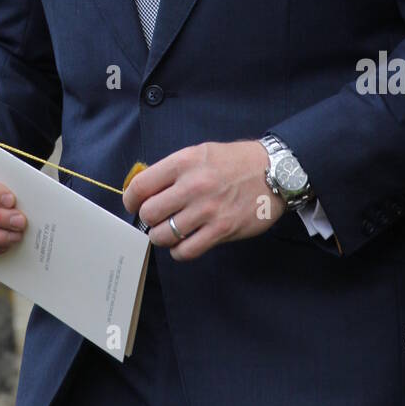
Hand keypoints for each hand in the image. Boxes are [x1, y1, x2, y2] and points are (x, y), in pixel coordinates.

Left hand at [121, 140, 284, 260]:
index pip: (141, 186)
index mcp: (184, 162)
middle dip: (148, 219)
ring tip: (168, 232)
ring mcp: (207, 210)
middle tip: (155, 218)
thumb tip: (145, 189)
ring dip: (161, 237)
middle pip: (148, 213)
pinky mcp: (221, 230)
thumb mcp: (200, 153)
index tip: (134, 204)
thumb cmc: (235, 162)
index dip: (130, 199)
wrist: (274, 172)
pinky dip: (179, 251)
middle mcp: (193, 186)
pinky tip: (183, 243)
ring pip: (163, 235)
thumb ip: (173, 170)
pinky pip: (186, 251)